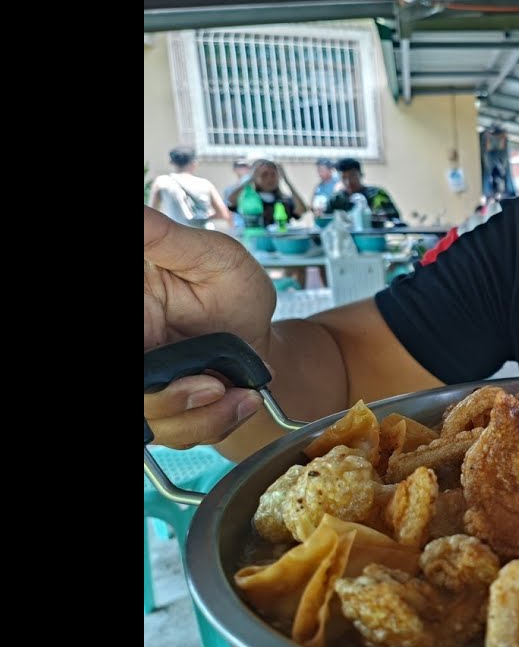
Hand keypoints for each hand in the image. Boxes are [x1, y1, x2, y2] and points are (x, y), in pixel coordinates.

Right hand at [144, 205, 275, 447]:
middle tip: (211, 385)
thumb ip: (163, 238)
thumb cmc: (234, 291)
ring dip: (194, 414)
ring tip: (234, 392)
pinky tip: (240, 401)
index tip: (158, 361)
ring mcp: (144, 384)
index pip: (125, 338)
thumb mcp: (210, 256)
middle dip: (163, 398)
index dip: (141, 368)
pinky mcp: (165, 412)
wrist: (264, 336)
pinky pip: (173, 433)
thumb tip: (137, 214)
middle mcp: (136, 352)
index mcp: (133, 311)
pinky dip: (210, 424)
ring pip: (146, 418)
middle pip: (134, 390)